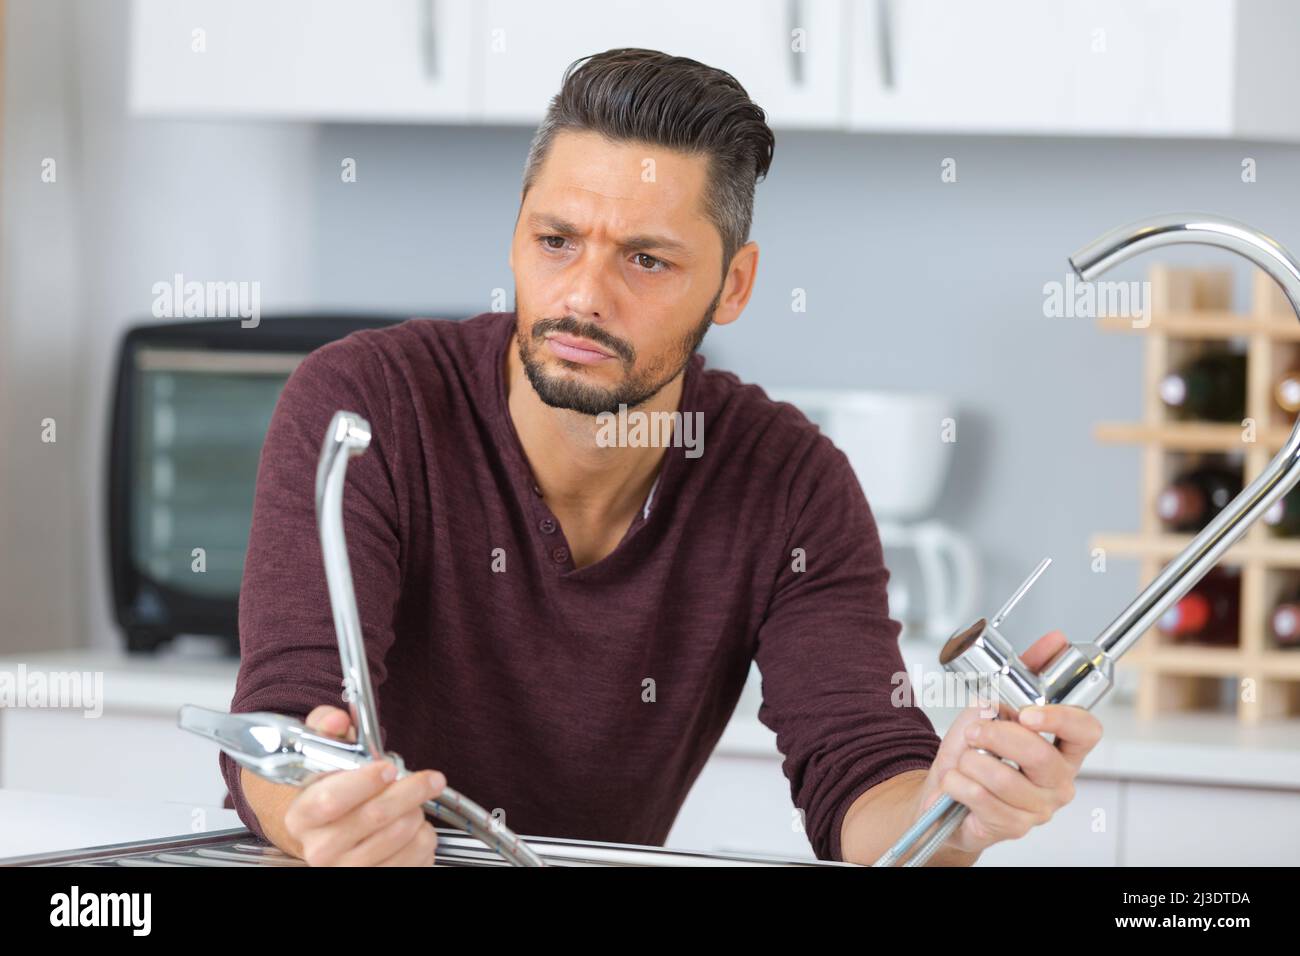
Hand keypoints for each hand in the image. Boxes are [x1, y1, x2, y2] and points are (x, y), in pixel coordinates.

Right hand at [281, 705, 445, 865]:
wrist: (328, 835)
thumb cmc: (330, 792)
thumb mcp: (320, 755)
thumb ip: (327, 729)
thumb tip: (337, 720)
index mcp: (302, 816)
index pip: (332, 800)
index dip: (366, 781)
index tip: (389, 767)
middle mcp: (320, 849)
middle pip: (376, 817)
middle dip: (411, 791)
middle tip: (430, 779)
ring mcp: (347, 869)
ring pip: (402, 835)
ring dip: (418, 813)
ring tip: (411, 803)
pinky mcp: (375, 880)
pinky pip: (417, 857)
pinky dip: (425, 836)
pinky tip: (412, 827)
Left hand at [912, 630, 1103, 856]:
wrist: (945, 789)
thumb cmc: (975, 750)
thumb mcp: (994, 704)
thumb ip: (1026, 672)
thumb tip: (1055, 640)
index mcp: (1063, 748)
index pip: (1086, 732)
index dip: (1061, 719)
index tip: (1028, 713)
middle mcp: (1058, 780)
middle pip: (1039, 756)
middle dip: (997, 736)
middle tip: (975, 731)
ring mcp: (1039, 808)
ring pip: (1005, 779)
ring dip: (971, 761)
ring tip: (964, 757)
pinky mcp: (1013, 827)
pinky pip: (982, 799)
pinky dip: (958, 782)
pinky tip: (956, 780)